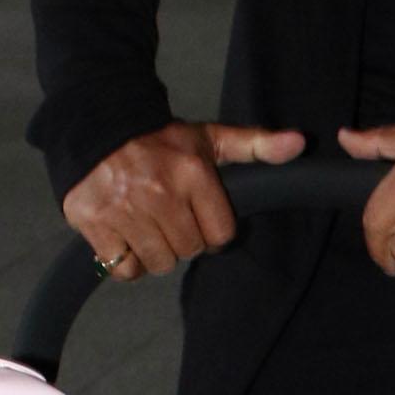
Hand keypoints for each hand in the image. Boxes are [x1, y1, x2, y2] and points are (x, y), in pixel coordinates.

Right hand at [61, 119, 304, 279]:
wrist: (96, 126)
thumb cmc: (159, 139)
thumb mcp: (209, 138)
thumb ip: (254, 144)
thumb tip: (299, 143)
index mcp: (192, 174)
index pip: (221, 234)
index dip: (212, 232)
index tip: (198, 218)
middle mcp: (159, 193)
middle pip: (189, 250)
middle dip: (183, 240)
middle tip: (168, 218)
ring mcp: (125, 210)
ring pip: (158, 263)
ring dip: (155, 253)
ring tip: (147, 226)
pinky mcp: (94, 222)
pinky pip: (123, 268)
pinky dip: (126, 261)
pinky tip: (126, 237)